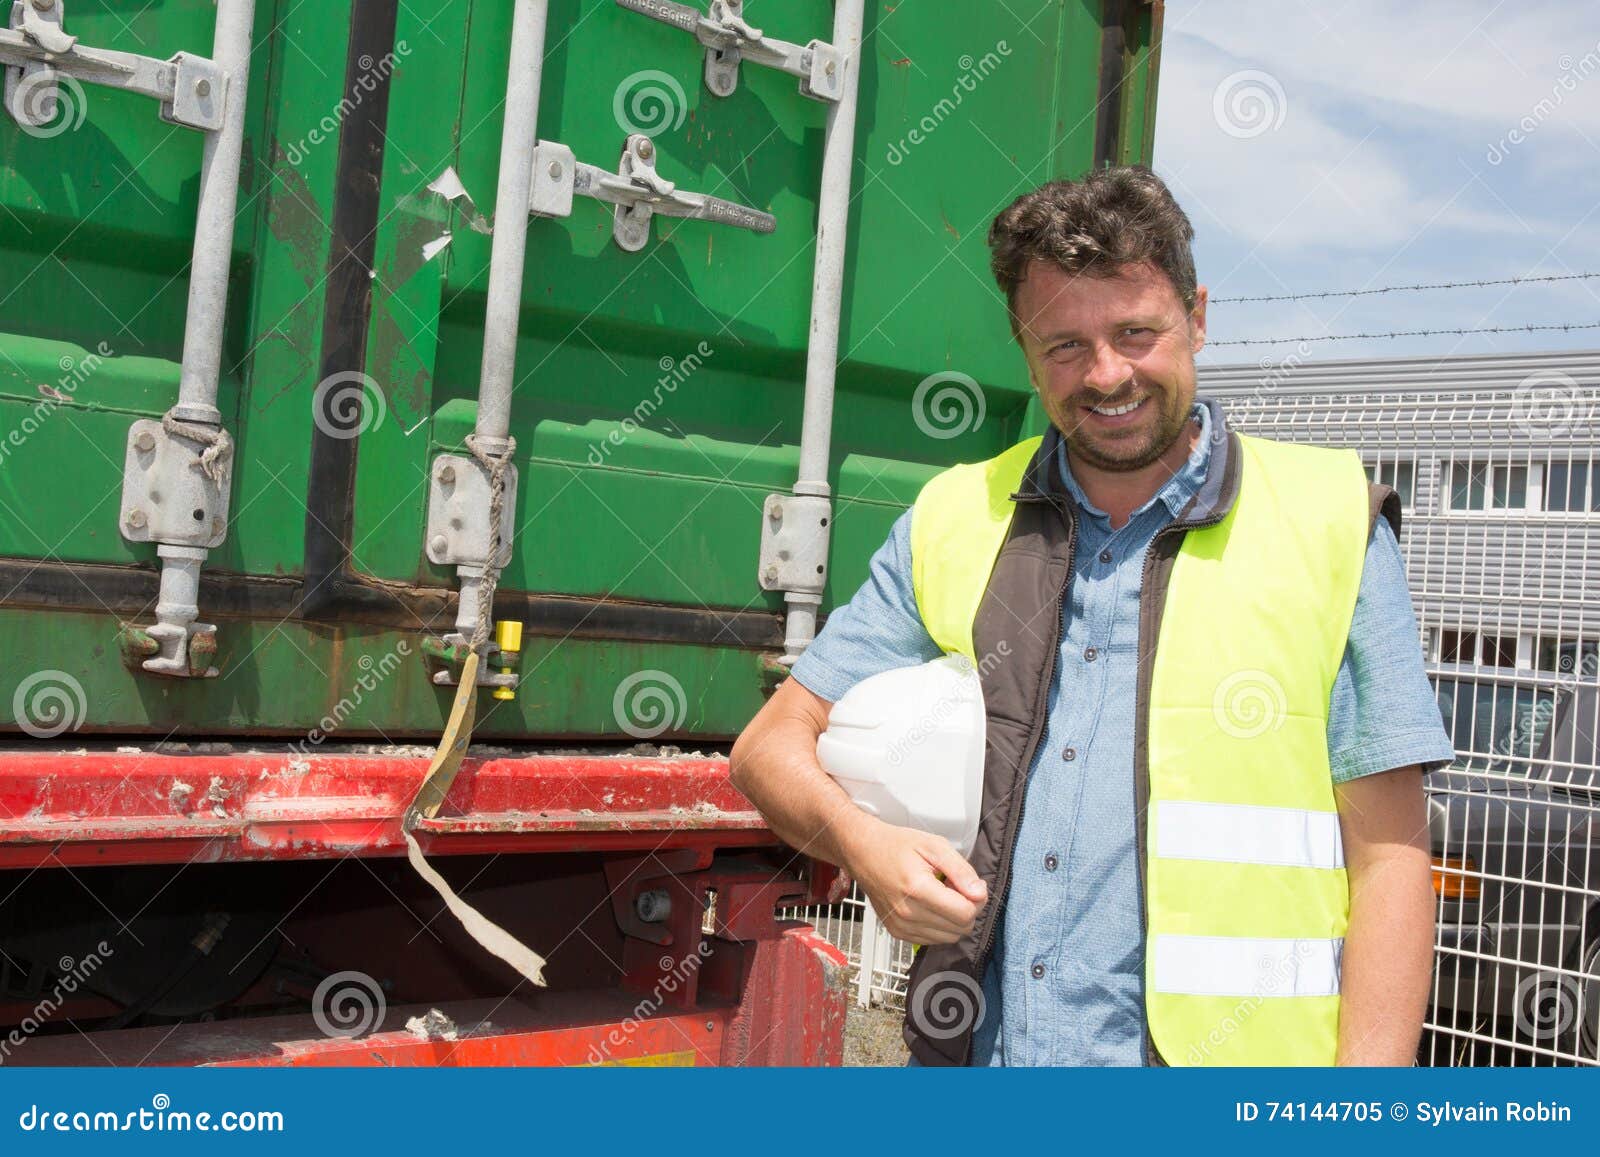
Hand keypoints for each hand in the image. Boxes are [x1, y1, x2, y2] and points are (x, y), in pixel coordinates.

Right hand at [843, 818, 987, 943]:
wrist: (863, 852)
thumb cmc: (896, 846)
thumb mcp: (934, 846)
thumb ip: (961, 870)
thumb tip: (979, 894)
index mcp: (918, 889)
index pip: (966, 914)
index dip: (976, 898)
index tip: (970, 884)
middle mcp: (908, 913)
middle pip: (960, 929)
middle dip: (966, 908)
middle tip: (954, 887)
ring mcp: (901, 926)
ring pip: (949, 938)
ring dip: (953, 918)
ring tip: (941, 894)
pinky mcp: (898, 933)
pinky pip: (933, 939)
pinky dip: (939, 925)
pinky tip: (930, 904)